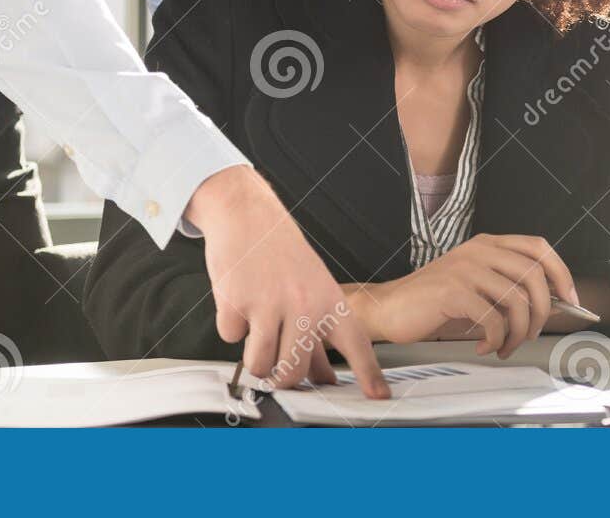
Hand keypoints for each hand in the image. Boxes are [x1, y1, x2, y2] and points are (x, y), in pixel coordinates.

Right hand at [185, 165, 388, 398]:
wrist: (248, 214)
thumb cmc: (280, 252)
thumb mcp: (311, 288)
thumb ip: (317, 335)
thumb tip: (324, 376)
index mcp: (328, 300)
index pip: (356, 343)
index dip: (369, 373)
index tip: (379, 396)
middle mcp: (304, 304)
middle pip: (292, 373)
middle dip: (280, 379)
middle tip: (275, 369)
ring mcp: (270, 304)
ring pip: (259, 364)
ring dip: (253, 356)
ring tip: (256, 330)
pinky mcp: (238, 302)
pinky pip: (230, 338)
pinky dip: (231, 325)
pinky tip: (240, 300)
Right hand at [344, 234, 579, 359]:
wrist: (389, 308)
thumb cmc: (433, 301)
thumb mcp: (475, 285)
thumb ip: (507, 287)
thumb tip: (550, 305)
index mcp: (487, 244)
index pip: (538, 246)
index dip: (561, 272)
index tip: (571, 300)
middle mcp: (479, 250)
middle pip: (535, 276)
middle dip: (543, 312)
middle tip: (531, 334)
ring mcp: (466, 268)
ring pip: (518, 301)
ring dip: (519, 333)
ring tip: (505, 346)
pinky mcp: (453, 290)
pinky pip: (493, 319)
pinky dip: (495, 340)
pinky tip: (483, 347)